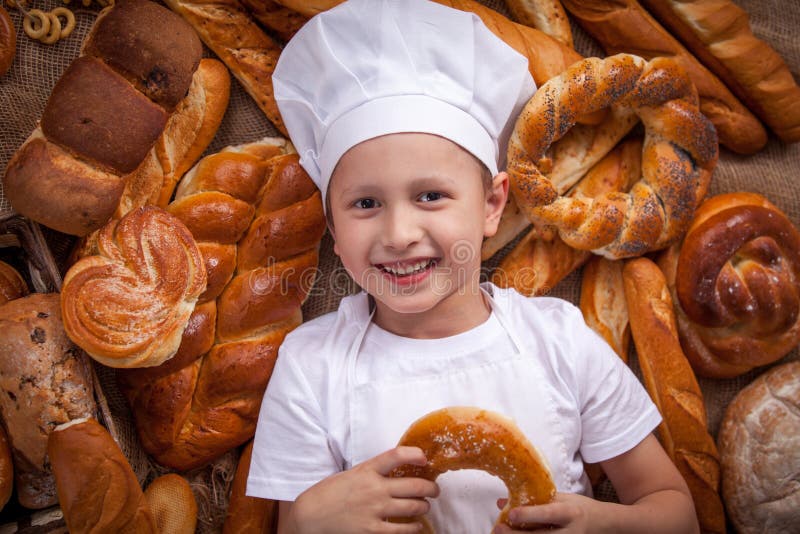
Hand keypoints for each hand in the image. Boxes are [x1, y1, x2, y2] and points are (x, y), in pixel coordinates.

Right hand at [288, 446, 438, 533]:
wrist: (310, 516)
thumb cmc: (330, 493)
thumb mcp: (352, 474)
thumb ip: (373, 472)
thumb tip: (396, 471)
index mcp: (367, 470)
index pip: (397, 455)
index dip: (415, 454)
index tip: (424, 458)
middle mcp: (374, 489)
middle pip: (415, 485)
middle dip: (431, 488)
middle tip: (434, 490)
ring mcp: (375, 510)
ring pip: (414, 507)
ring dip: (424, 506)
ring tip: (425, 506)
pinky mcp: (372, 531)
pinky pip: (402, 530)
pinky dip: (415, 528)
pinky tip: (417, 526)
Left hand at [493, 493, 594, 532]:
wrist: (605, 525)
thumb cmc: (580, 508)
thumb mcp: (562, 498)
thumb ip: (535, 499)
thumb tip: (503, 501)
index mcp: (570, 513)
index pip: (548, 514)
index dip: (529, 514)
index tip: (511, 514)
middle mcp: (570, 533)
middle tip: (498, 528)